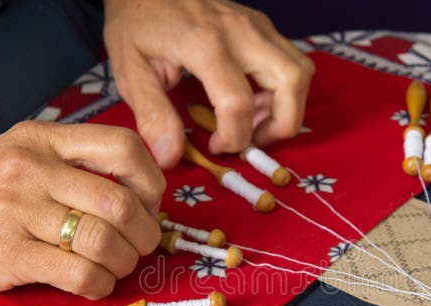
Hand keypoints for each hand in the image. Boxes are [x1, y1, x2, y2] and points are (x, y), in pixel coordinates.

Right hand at [0, 121, 164, 298]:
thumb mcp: (16, 157)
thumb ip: (71, 164)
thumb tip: (137, 191)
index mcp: (41, 139)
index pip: (123, 147)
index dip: (152, 181)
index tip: (149, 204)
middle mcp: (32, 169)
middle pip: (121, 202)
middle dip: (145, 233)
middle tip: (141, 246)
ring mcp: (18, 211)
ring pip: (105, 240)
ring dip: (125, 262)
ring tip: (117, 266)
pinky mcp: (9, 255)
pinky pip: (79, 274)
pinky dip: (100, 285)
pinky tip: (94, 284)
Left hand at [103, 0, 314, 166]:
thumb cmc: (136, 23)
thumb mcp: (129, 70)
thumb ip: (152, 115)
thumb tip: (170, 157)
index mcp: (205, 44)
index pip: (238, 103)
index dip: (233, 137)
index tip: (215, 146)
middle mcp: (240, 31)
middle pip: (291, 82)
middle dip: (281, 125)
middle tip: (252, 140)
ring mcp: (257, 25)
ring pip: (301, 71)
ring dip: (288, 106)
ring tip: (255, 122)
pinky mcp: (262, 25)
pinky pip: (291, 61)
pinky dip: (284, 89)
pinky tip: (254, 100)